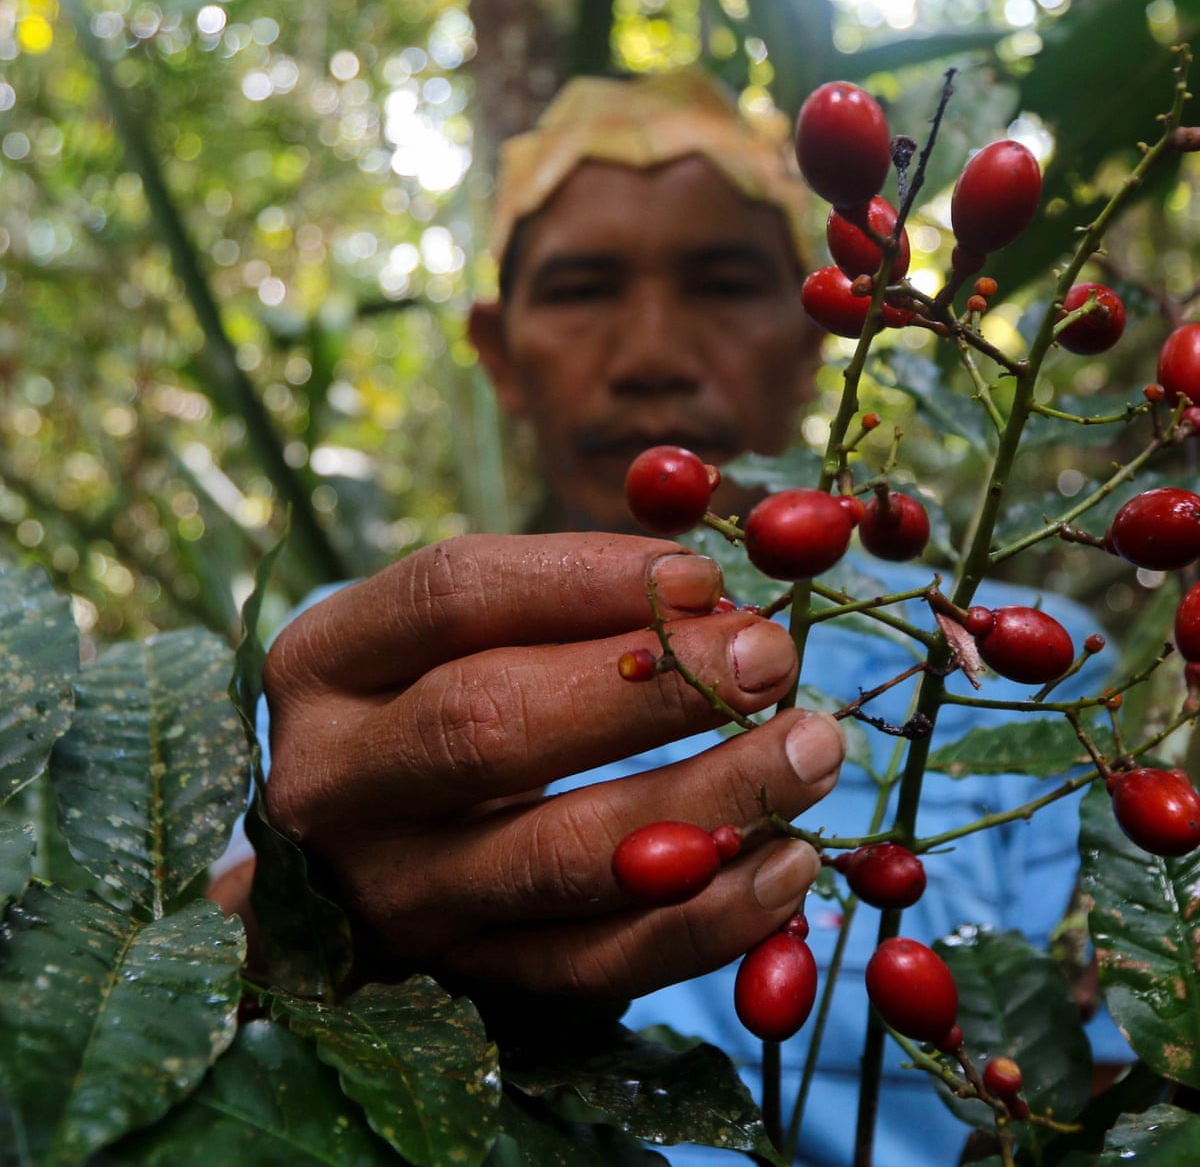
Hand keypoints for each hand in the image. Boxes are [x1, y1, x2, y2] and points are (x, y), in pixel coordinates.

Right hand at [261, 532, 842, 997]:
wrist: (347, 861)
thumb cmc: (422, 705)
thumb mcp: (447, 638)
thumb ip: (554, 605)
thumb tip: (708, 597)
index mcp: (324, 663)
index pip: (452, 597)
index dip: (588, 577)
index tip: (704, 577)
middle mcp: (334, 782)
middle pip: (492, 722)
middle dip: (651, 687)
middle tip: (771, 657)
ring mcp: (394, 894)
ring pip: (559, 854)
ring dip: (708, 802)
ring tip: (811, 753)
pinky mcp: (462, 978)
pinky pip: (595, 963)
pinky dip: (705, 921)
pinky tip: (786, 867)